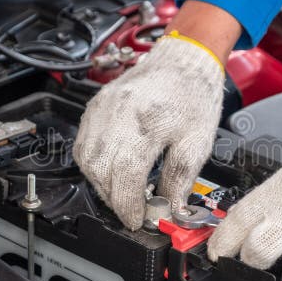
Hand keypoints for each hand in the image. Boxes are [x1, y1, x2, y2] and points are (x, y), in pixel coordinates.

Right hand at [73, 33, 224, 229]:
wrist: (183, 60)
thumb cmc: (193, 95)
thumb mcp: (198, 142)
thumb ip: (181, 179)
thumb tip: (171, 210)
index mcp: (148, 121)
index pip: (126, 175)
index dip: (129, 205)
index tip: (137, 220)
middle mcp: (119, 113)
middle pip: (101, 170)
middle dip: (115, 198)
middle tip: (133, 209)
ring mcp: (103, 108)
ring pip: (86, 160)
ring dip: (101, 183)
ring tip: (124, 191)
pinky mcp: (95, 106)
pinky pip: (83, 144)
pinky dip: (94, 164)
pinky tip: (112, 170)